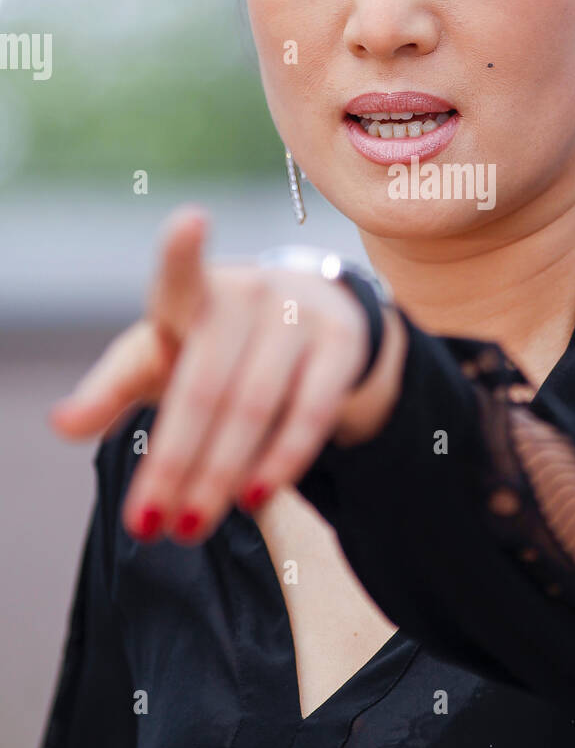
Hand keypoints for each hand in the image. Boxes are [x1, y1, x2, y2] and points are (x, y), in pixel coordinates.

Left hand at [48, 205, 406, 543]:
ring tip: (191, 527)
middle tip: (151, 526)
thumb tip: (61, 424)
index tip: (191, 221)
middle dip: (176, 462)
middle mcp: (248, 294)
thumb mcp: (158, 358)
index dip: (183, 250)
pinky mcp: (341, 345)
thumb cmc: (212, 344)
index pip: (182, 273)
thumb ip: (109, 391)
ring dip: (221, 474)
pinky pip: (311, 412)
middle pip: (207, 386)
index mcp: (192, 293)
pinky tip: (255, 496)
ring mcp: (299, 317)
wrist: (309, 317)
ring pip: (256, 406)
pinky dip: (282, 460)